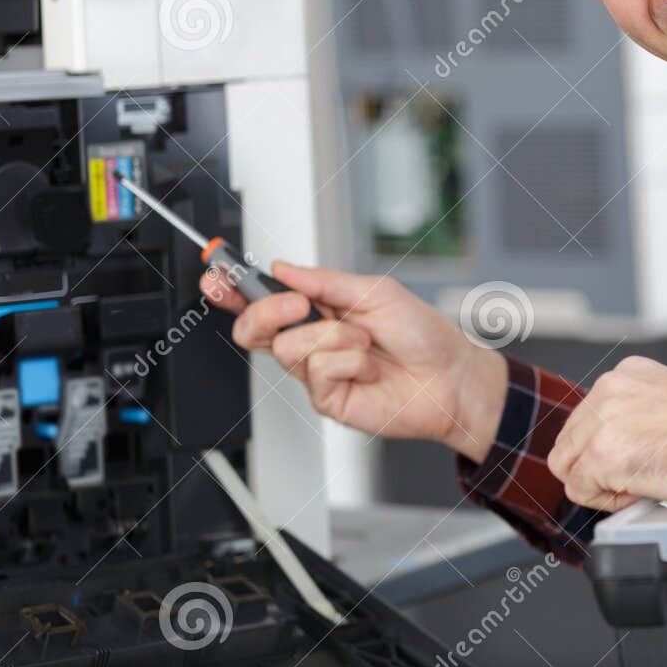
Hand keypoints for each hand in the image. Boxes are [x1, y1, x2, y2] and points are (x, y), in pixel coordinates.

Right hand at [200, 261, 508, 462]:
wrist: (451, 377)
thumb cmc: (422, 334)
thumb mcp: (375, 291)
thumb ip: (324, 281)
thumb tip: (282, 267)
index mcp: (319, 309)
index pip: (263, 300)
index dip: (233, 289)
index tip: (215, 275)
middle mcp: (312, 341)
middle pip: (253, 328)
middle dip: (268, 310)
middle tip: (301, 304)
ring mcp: (317, 372)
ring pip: (287, 347)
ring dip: (333, 337)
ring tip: (366, 342)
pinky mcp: (327, 399)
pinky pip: (317, 371)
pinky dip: (349, 361)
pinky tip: (370, 366)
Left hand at [547, 355, 666, 510]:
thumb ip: (636, 412)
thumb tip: (618, 442)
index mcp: (626, 374)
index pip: (584, 421)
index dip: (606, 451)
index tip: (638, 460)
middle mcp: (609, 389)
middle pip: (569, 444)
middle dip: (598, 469)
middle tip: (643, 476)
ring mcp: (604, 420)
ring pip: (568, 468)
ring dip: (602, 485)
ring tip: (646, 482)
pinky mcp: (605, 454)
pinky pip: (581, 491)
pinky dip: (610, 502)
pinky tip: (647, 490)